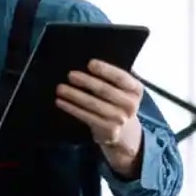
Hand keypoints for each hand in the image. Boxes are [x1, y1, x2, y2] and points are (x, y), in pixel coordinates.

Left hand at [55, 59, 144, 175]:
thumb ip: (112, 79)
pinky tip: (61, 102)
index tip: (90, 63)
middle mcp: (130, 105)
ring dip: (74, 95)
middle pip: (105, 90)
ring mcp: (120, 119)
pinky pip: (86, 116)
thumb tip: (88, 65)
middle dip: (86, 81)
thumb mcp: (123, 90)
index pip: (121, 77)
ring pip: (93, 104)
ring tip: (60, 88)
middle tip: (70, 75)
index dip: (106, 70)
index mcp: (136, 90)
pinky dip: (71, 108)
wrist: (124, 132)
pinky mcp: (108, 130)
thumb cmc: (118, 103)